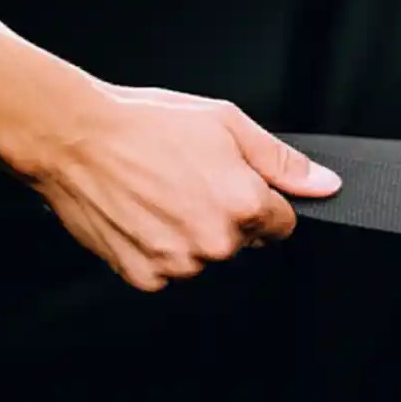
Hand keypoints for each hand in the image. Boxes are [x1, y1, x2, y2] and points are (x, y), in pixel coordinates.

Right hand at [25, 84, 340, 291]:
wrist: (75, 138)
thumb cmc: (148, 124)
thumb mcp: (228, 124)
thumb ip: (282, 162)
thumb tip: (325, 185)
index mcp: (246, 206)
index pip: (282, 223)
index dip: (261, 200)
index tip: (230, 182)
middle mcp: (216, 242)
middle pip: (243, 241)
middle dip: (226, 215)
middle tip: (188, 179)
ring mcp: (179, 264)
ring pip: (204, 257)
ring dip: (191, 234)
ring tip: (160, 193)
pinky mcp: (144, 277)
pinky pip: (167, 269)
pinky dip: (158, 248)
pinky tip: (142, 214)